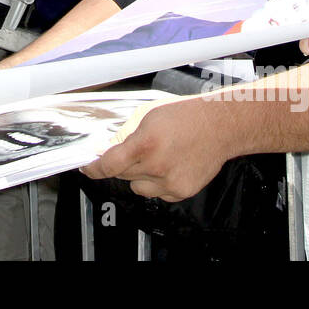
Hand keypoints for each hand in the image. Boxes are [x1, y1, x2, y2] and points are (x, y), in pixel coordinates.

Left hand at [80, 95, 231, 201]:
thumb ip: (124, 134)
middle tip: (130, 152)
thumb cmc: (185, 115)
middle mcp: (157, 166)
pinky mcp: (181, 192)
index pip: (108, 165)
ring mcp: (170, 182)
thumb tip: (104, 149)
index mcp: (145, 143)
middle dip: (119, 165)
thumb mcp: (147, 114)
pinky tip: (168, 165)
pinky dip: (156, 183)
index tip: (87, 168)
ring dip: (138, 175)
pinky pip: (156, 194)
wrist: (220, 126)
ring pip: (137, 187)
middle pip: (121, 175)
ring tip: (155, 157)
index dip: (93, 168)